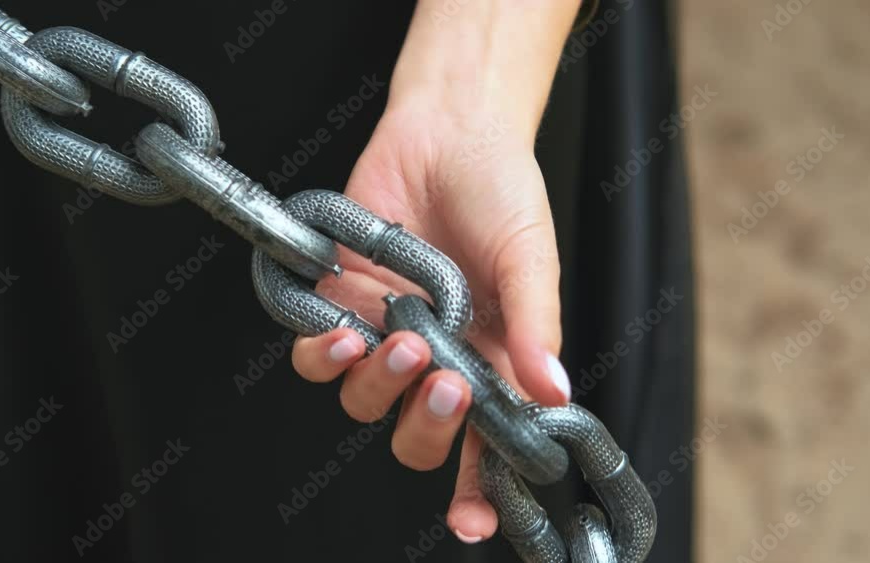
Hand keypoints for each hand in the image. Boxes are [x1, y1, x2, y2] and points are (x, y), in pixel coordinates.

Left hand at [290, 101, 570, 541]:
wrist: (449, 129)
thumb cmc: (501, 190)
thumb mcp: (530, 257)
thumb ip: (536, 326)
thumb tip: (553, 392)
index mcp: (493, 359)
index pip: (486, 442)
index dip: (479, 490)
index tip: (474, 521)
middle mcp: (437, 357)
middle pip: (417, 435)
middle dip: (426, 425)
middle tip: (446, 383)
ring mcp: (386, 334)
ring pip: (362, 402)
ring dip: (376, 386)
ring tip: (399, 340)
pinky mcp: (340, 301)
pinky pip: (316, 354)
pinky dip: (323, 353)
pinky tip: (348, 327)